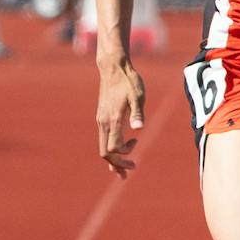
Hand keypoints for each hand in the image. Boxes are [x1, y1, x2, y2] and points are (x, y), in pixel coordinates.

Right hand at [96, 58, 144, 177]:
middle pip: (105, 152)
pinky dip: (111, 149)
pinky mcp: (102, 117)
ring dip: (113, 159)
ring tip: (124, 170)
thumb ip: (138, 113)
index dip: (124, 154)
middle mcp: (103, 122)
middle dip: (117, 163)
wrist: (113, 68)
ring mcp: (101, 120)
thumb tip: (139, 129)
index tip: (137, 145)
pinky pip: (104, 139)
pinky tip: (120, 151)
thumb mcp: (138, 96)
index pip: (113, 147)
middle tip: (132, 170)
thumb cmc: (129, 81)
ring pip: (103, 146)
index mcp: (112, 119)